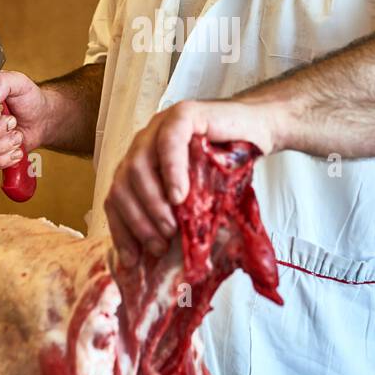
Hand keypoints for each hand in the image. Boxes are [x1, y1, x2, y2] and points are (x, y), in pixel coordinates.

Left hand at [103, 97, 273, 265]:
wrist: (258, 132)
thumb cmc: (228, 169)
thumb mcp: (197, 200)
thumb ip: (176, 218)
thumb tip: (161, 260)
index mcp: (140, 164)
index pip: (116, 198)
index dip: (121, 230)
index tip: (133, 259)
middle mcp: (143, 145)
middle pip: (121, 185)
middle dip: (137, 222)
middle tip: (159, 246)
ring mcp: (159, 126)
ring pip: (137, 165)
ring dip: (152, 203)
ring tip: (170, 227)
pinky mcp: (183, 114)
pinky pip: (168, 143)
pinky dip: (171, 172)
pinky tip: (179, 195)